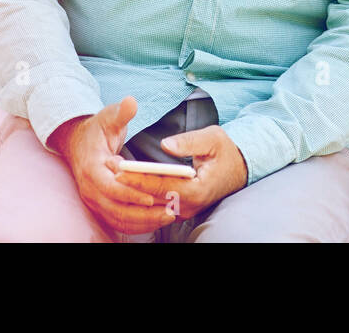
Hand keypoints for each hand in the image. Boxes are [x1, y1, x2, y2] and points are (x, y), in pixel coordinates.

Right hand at [54, 97, 179, 235]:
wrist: (78, 143)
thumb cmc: (96, 129)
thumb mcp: (108, 117)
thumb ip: (121, 112)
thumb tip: (131, 102)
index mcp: (91, 168)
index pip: (110, 187)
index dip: (130, 193)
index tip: (151, 197)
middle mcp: (89, 189)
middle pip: (116, 209)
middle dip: (143, 213)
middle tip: (169, 212)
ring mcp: (93, 201)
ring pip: (118, 219)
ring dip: (143, 222)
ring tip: (168, 217)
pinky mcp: (100, 207)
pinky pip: (118, 222)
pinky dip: (137, 225)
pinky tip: (156, 222)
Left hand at [114, 124, 248, 220]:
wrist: (241, 168)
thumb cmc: (226, 151)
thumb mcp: (212, 138)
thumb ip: (189, 141)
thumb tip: (165, 145)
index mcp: (198, 190)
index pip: (162, 186)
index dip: (139, 179)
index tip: (119, 170)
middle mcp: (190, 205)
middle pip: (152, 197)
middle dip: (129, 183)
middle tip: (108, 167)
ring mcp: (185, 210)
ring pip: (152, 204)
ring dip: (133, 189)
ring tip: (112, 172)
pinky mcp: (181, 208)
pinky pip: (157, 204)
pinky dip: (142, 193)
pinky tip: (127, 181)